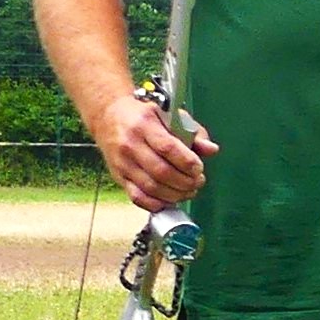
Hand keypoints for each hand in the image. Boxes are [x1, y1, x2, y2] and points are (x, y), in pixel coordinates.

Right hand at [94, 95, 214, 211]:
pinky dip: (155, 204)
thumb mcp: (170, 115)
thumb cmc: (145, 115)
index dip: (187, 162)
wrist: (108, 117)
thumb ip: (194, 132)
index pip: (168, 148)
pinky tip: (169, 200)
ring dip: (174, 195)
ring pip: (150, 187)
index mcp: (144, 124)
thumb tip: (211, 150)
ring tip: (188, 191)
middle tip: (198, 182)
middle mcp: (130, 144)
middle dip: (185, 182)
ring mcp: (122, 162)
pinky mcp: (118, 176)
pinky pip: (136, 197)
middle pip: (160, 171)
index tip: (199, 168)